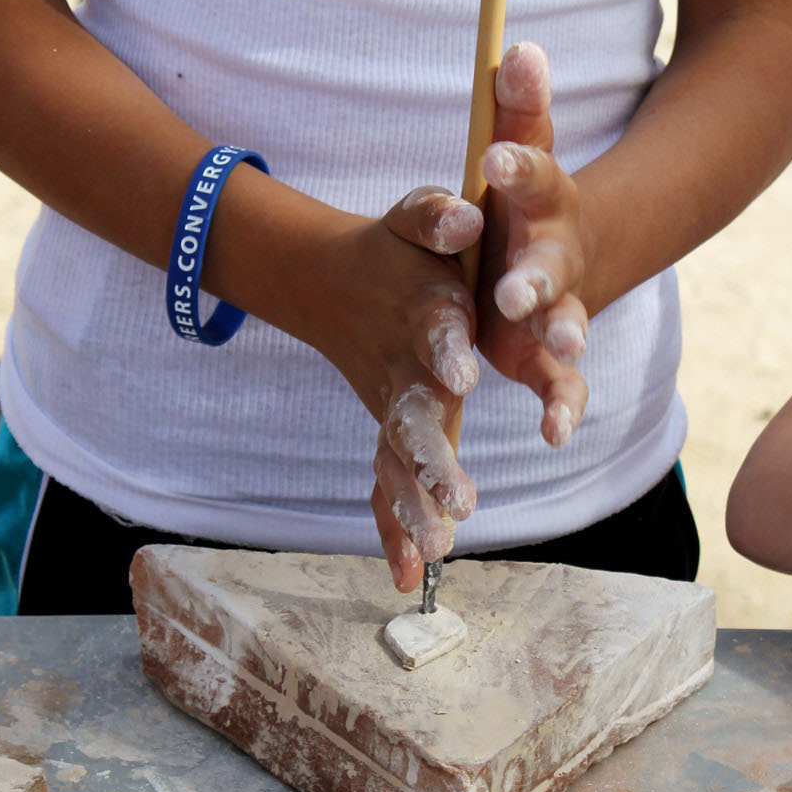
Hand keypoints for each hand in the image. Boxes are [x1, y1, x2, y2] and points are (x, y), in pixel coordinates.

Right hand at [296, 188, 483, 591]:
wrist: (327, 279)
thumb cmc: (393, 249)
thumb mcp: (415, 218)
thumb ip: (435, 215)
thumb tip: (464, 216)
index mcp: (421, 316)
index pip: (434, 333)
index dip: (446, 351)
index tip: (462, 378)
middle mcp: (402, 371)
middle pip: (410, 418)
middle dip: (431, 460)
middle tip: (457, 501)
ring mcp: (390, 407)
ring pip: (396, 463)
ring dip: (413, 508)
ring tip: (437, 551)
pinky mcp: (388, 430)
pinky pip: (385, 484)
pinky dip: (393, 528)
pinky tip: (407, 576)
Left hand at [475, 41, 589, 447]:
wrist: (570, 258)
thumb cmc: (527, 203)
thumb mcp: (520, 150)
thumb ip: (517, 110)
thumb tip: (519, 47)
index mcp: (543, 203)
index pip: (534, 175)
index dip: (518, 165)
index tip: (495, 156)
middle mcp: (556, 258)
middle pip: (549, 265)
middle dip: (534, 278)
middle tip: (516, 290)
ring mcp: (558, 309)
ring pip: (566, 325)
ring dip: (561, 337)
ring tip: (560, 348)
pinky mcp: (548, 356)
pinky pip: (562, 384)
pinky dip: (561, 407)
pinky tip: (553, 433)